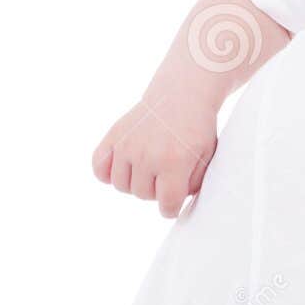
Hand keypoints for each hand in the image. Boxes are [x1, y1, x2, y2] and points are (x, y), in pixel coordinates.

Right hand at [92, 97, 217, 217]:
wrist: (180, 95)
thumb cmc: (196, 128)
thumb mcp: (206, 157)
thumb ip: (193, 184)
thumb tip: (174, 203)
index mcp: (174, 161)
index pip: (166, 204)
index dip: (171, 208)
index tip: (172, 203)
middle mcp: (147, 155)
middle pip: (143, 196)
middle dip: (155, 191)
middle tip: (164, 176)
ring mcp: (127, 145)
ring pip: (121, 186)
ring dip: (135, 183)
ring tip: (147, 170)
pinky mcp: (113, 136)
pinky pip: (99, 169)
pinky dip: (108, 173)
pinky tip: (125, 167)